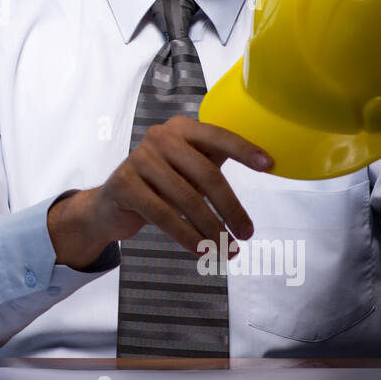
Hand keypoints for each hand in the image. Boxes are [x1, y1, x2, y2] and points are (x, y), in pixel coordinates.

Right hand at [72, 117, 271, 258]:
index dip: (243, 149)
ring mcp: (139, 159)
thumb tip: (266, 164)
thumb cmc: (159, 185)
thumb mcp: (187, 169)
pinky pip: (163, 215)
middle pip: (206, 174)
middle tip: (247, 234)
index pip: (217, 135)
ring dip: (211, 230)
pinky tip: (201, 250)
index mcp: (181, 128)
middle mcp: (159, 137)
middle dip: (231, 208)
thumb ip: (214, 162)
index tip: (269, 165)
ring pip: (187, 199)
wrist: (111, 204)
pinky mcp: (124, 184)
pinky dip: (186, 236)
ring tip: (227, 249)